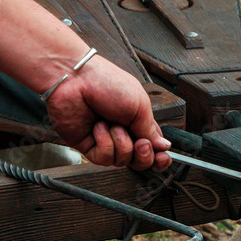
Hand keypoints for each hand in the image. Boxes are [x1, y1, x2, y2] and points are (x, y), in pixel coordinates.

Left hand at [45, 56, 170, 170]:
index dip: (160, 156)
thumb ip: (151, 129)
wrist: (76, 79)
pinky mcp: (88, 146)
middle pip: (140, 161)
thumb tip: (164, 146)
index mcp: (138, 122)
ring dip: (121, 143)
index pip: (153, 147)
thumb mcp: (139, 104)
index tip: (164, 157)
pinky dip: (104, 143)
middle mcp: (123, 133)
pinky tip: (99, 127)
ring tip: (113, 124)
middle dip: (144, 155)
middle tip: (141, 143)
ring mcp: (105, 141)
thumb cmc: (107, 82)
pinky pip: (104, 158)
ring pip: (123, 161)